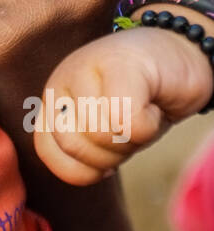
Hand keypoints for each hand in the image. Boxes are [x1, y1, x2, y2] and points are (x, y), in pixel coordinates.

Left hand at [34, 24, 213, 184]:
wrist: (182, 57)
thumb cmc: (143, 99)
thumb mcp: (106, 132)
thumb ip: (81, 149)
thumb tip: (77, 173)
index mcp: (53, 100)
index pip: (48, 150)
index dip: (85, 165)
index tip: (109, 150)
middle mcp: (63, 80)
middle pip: (73, 146)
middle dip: (110, 152)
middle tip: (129, 128)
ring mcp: (88, 67)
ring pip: (100, 135)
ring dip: (132, 138)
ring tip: (141, 112)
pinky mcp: (122, 64)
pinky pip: (127, 121)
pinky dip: (148, 126)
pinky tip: (153, 106)